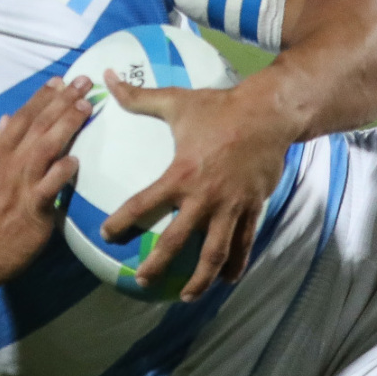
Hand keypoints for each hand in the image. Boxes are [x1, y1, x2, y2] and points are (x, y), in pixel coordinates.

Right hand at [0, 75, 90, 292]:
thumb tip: (4, 120)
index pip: (19, 118)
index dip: (41, 98)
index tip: (59, 80)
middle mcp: (7, 165)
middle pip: (38, 126)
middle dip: (62, 101)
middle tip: (84, 82)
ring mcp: (21, 187)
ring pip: (47, 148)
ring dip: (67, 125)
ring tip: (86, 106)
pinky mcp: (33, 212)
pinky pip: (51, 187)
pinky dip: (63, 172)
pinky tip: (76, 159)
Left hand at [99, 70, 292, 300]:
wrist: (270, 113)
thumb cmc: (219, 108)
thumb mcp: (177, 102)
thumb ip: (139, 97)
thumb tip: (106, 79)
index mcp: (182, 174)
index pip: (144, 205)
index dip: (122, 222)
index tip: (108, 235)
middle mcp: (205, 196)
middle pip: (177, 240)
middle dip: (157, 264)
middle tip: (142, 279)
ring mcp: (231, 206)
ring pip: (215, 252)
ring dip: (200, 278)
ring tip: (186, 296)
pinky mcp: (253, 208)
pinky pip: (244, 242)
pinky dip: (236, 264)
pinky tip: (227, 280)